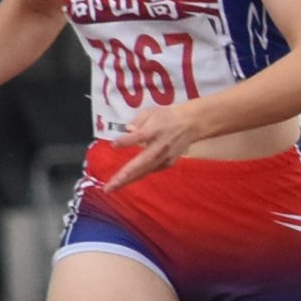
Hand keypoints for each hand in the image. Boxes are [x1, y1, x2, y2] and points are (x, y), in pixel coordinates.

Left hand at [97, 97, 217, 193]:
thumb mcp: (151, 112)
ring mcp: (165, 157)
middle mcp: (159, 146)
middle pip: (140, 163)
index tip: (114, 144)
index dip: (125, 141)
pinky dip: (139, 175)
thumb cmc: (168, 116)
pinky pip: (150, 170)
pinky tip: (128, 179)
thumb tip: (127, 130)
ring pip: (144, 171)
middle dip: (123, 176)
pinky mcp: (168, 163)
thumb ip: (137, 121)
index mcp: (154, 131)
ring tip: (112, 188)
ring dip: (127, 180)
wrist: (192, 124)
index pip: (138, 137)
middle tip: (108, 187)